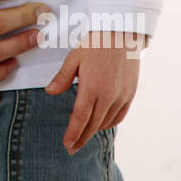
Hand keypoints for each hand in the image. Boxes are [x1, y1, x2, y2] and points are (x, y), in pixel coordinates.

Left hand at [44, 30, 147, 153]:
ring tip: (82, 136)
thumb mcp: (75, 57)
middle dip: (81, 138)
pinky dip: (109, 123)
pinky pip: (120, 115)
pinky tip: (101, 124)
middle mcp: (109, 95)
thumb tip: (50, 92)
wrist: (123, 32)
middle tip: (71, 148)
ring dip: (94, 131)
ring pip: (106, 121)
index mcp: (92, 86)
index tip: (67, 144)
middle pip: (93, 124)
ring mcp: (122, 95)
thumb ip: (63, 77)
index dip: (73, 133)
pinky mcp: (130, 93)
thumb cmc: (96, 42)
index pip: (81, 117)